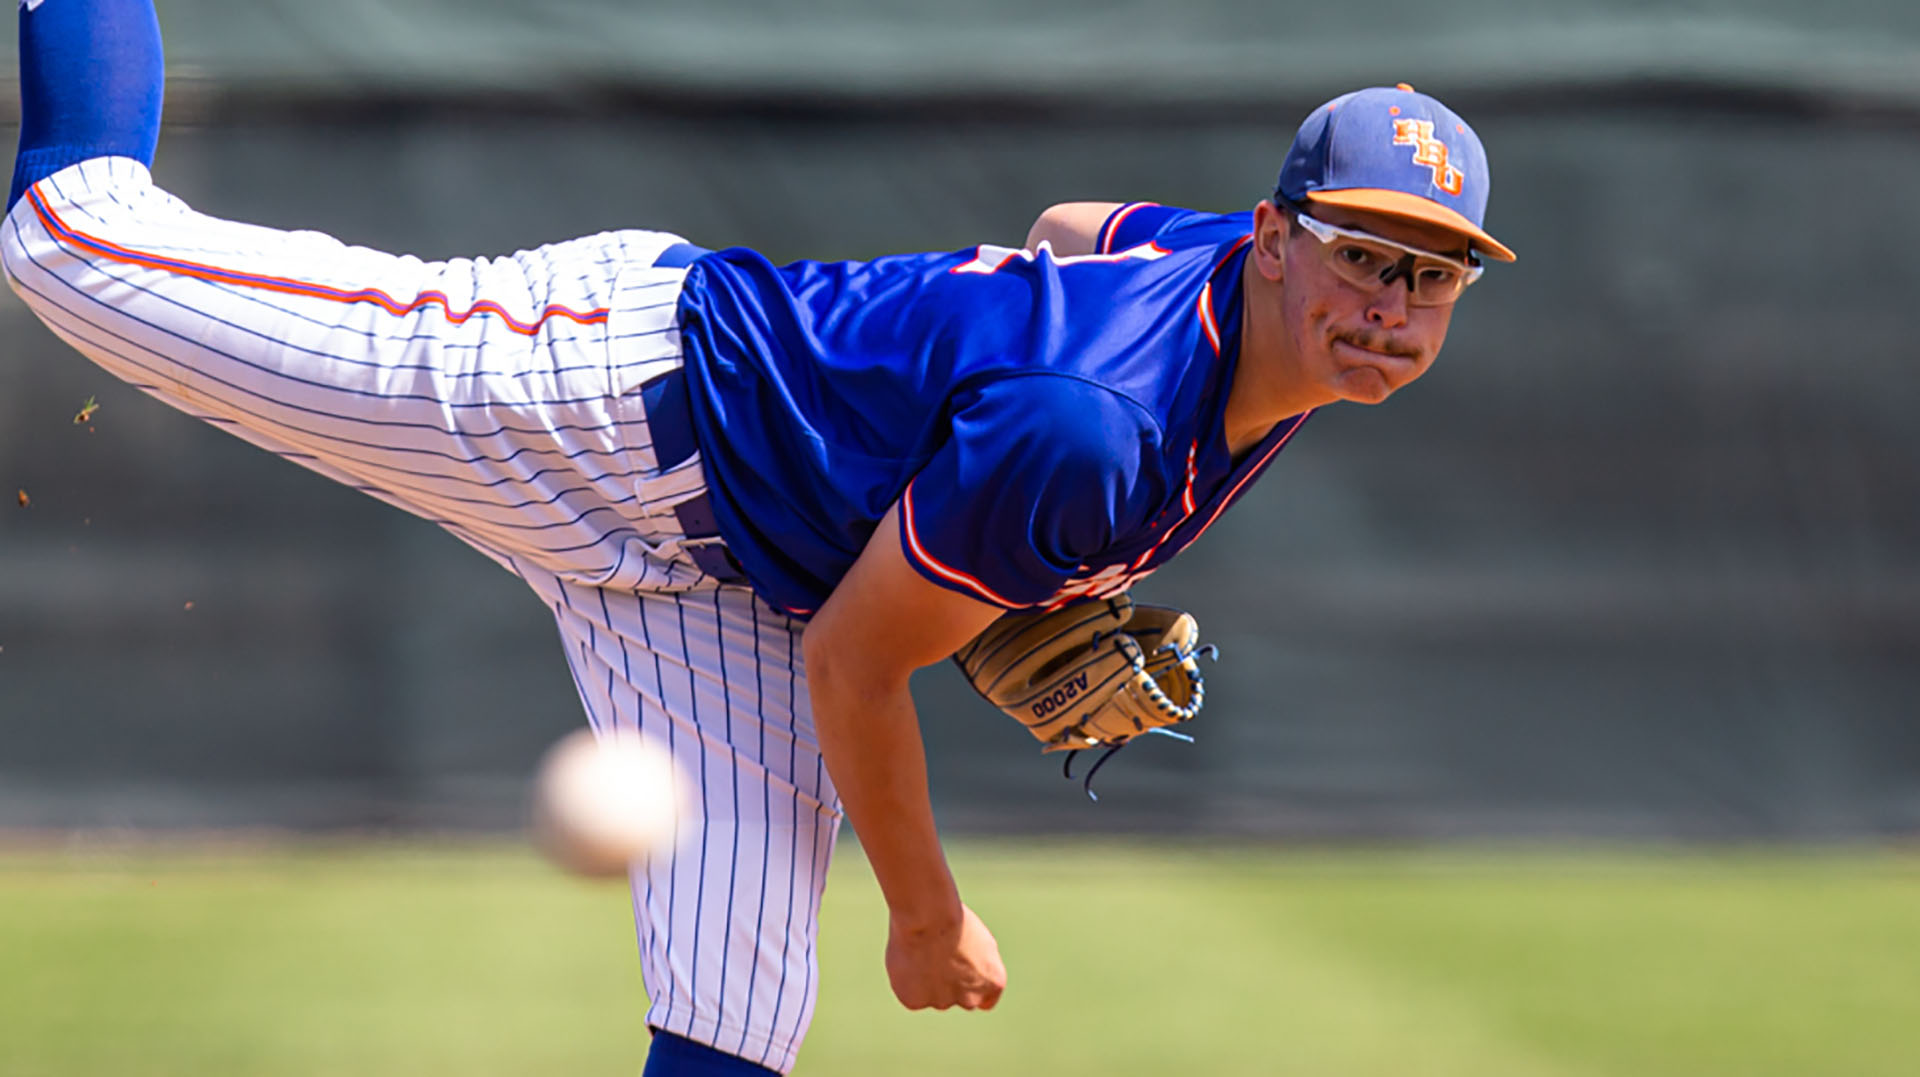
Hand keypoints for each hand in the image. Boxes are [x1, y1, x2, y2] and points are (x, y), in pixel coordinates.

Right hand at [885, 902, 1006, 1010]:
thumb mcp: (979, 940)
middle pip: (956, 997)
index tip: (960, 977)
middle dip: (946, 983)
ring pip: (931, 994)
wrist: (929, 917)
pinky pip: (910, 992)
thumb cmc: (954, 918)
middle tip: (933, 954)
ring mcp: (943, 1002)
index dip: (971, 987)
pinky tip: (907, 958)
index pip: (986, 999)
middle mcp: (972, 999)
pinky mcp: (916, 1002)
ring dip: (925, 980)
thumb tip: (965, 972)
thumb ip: (976, 964)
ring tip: (920, 950)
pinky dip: (906, 979)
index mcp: (993, 981)